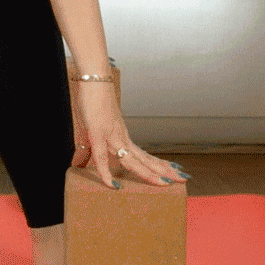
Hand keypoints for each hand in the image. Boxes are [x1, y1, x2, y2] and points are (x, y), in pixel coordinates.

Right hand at [68, 80, 187, 190]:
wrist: (94, 79)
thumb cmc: (93, 100)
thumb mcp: (90, 129)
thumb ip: (86, 148)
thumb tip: (79, 161)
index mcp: (122, 137)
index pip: (143, 155)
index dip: (157, 164)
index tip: (173, 170)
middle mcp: (121, 138)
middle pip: (145, 158)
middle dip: (163, 169)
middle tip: (184, 178)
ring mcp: (111, 136)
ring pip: (132, 160)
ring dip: (148, 173)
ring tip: (165, 182)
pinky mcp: (97, 133)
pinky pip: (101, 158)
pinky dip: (106, 173)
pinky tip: (113, 185)